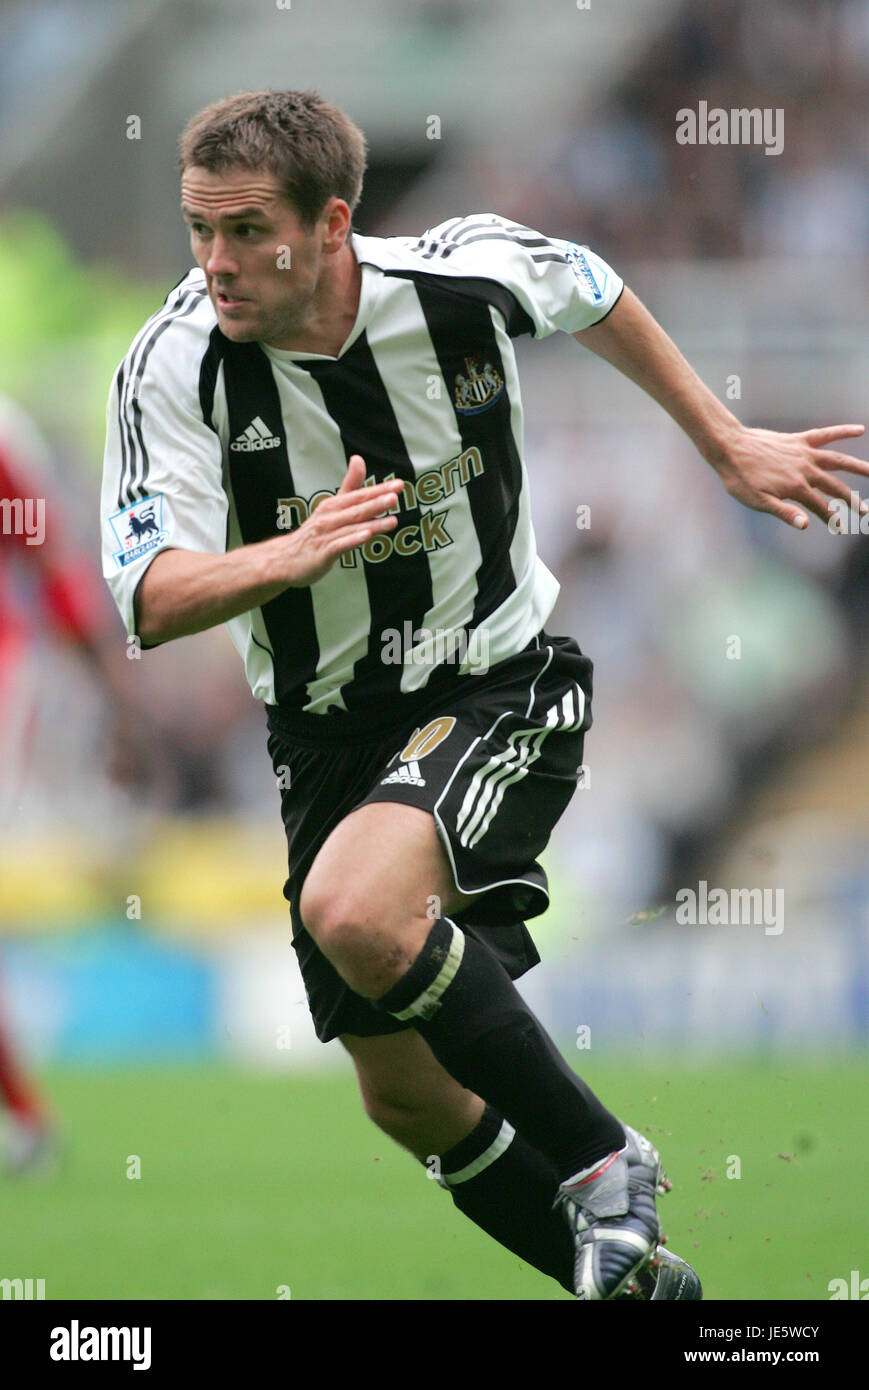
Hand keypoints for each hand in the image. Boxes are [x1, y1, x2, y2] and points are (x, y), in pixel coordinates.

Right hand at [284, 455, 402, 584]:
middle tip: (395, 496)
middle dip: (376, 502)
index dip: (379, 490)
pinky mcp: (323, 553)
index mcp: (333, 505)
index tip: (399, 484)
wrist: (286, 559)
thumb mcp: (332, 507)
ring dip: (372, 523)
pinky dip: (353, 540)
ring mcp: (325, 535)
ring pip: (351, 527)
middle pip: (356, 509)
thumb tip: (358, 458)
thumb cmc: (315, 533)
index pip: (359, 495)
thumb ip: (349, 486)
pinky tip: (367, 537)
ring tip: (392, 519)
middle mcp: (329, 517)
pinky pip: (340, 545)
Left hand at [711, 423, 867, 529]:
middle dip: (851, 500)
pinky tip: (860, 430)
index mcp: (796, 487)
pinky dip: (842, 431)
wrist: (729, 448)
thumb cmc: (740, 479)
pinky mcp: (799, 440)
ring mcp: (804, 453)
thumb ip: (784, 512)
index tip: (841, 528)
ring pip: (838, 460)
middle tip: (865, 512)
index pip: (820, 507)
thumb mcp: (758, 501)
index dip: (831, 519)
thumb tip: (806, 525)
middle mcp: (805, 469)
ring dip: (858, 467)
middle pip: (834, 487)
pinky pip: (825, 435)